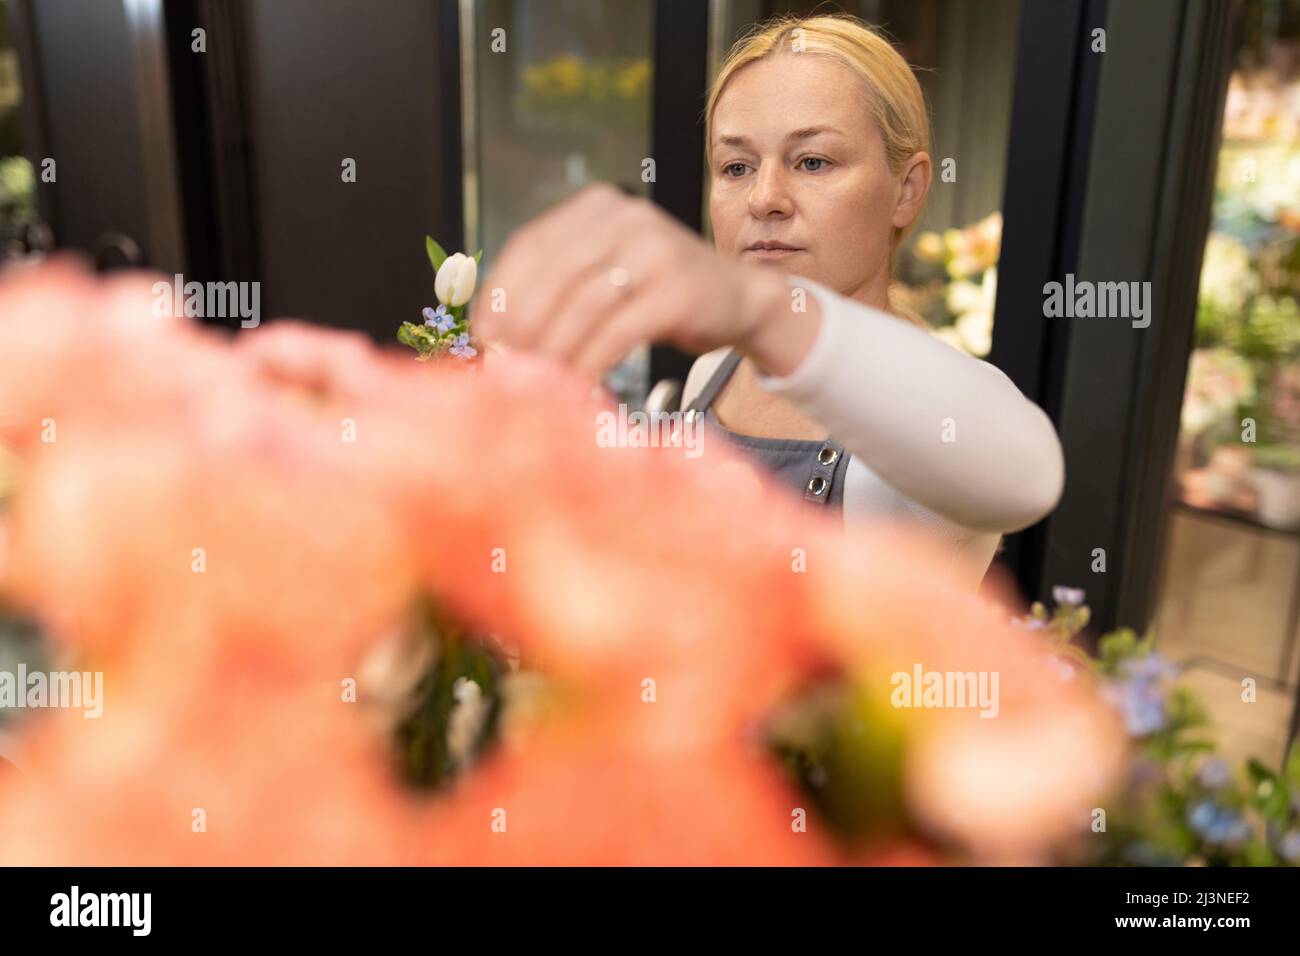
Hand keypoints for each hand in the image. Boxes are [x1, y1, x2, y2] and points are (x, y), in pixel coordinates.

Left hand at [472, 183, 819, 381]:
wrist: (740, 299)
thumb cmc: (659, 294)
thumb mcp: (607, 273)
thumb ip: (558, 287)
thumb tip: (491, 331)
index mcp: (597, 207)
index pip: (530, 244)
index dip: (499, 293)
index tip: (481, 335)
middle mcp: (625, 217)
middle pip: (552, 275)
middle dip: (521, 327)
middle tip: (503, 366)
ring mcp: (655, 250)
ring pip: (582, 306)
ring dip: (552, 351)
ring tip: (535, 383)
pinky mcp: (677, 290)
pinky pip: (617, 332)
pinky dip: (590, 362)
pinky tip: (577, 386)